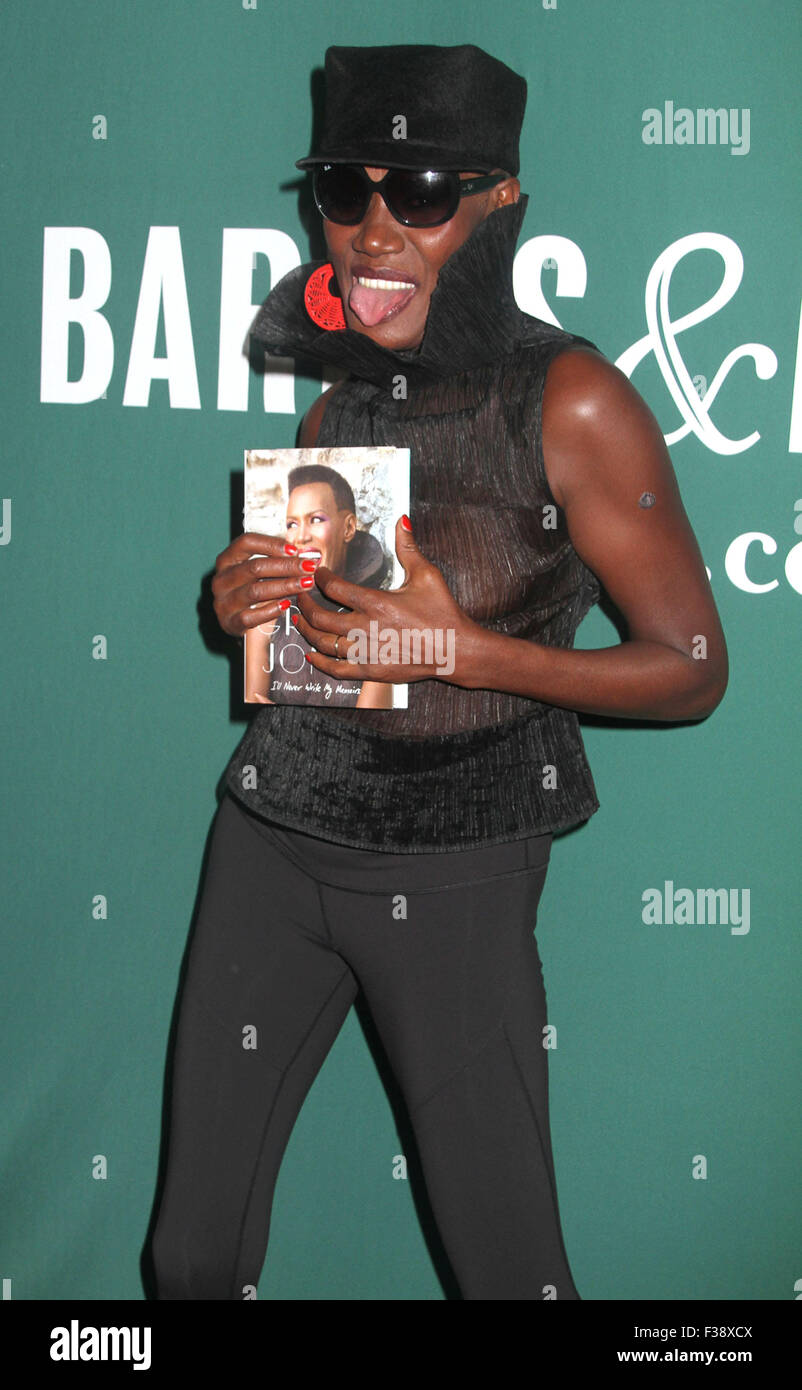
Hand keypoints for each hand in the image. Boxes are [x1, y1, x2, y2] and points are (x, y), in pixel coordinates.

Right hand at [211, 531, 319, 636]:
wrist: (235, 622)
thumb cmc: (250, 591)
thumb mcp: (256, 572)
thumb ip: (275, 561)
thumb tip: (304, 554)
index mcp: (226, 560)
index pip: (246, 543)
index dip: (272, 544)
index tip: (294, 550)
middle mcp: (222, 579)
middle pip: (255, 567)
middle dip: (286, 566)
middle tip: (309, 567)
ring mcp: (224, 602)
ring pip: (256, 591)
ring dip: (285, 586)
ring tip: (305, 584)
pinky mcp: (230, 622)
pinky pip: (252, 616)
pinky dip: (271, 609)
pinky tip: (287, 604)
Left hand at [293, 515, 482, 686]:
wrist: (456, 649)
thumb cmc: (442, 612)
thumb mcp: (427, 575)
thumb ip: (408, 548)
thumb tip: (401, 519)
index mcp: (376, 602)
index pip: (334, 588)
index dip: (320, 578)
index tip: (317, 574)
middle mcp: (366, 628)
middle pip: (320, 617)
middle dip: (305, 604)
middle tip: (301, 595)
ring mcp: (368, 652)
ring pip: (324, 643)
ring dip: (306, 631)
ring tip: (299, 620)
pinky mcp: (372, 671)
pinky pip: (338, 669)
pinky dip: (321, 662)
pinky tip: (312, 654)